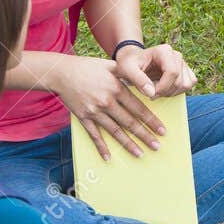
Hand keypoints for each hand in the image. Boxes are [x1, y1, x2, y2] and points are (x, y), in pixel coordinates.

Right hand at [47, 54, 165, 159]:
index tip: (162, 130)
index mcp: (117, 88)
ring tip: (140, 154)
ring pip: (115, 131)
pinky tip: (108, 157)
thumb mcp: (111, 65)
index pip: (138, 108)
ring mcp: (94, 111)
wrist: (61, 72)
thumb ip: (128, 74)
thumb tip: (146, 82)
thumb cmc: (88, 67)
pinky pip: (94, 135)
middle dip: (145, 135)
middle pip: (130, 122)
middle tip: (157, 146)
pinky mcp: (83, 117)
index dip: (151, 120)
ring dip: (128, 144)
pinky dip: (101, 147)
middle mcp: (107, 101)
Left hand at [116, 42, 196, 98]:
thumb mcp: (127, 70)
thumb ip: (138, 80)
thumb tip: (152, 93)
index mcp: (164, 51)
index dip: (163, 87)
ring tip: (158, 90)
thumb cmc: (129, 63)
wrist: (132, 60)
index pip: (172, 72)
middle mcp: (176, 55)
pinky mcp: (186, 70)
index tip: (151, 94)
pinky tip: (165, 89)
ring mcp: (183, 62)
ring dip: (172, 92)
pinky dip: (179, 91)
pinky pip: (190, 83)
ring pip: (186, 84)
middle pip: (179, 80)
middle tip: (151, 93)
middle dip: (166, 92)